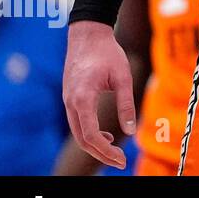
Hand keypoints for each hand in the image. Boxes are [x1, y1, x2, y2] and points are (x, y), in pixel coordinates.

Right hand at [62, 21, 135, 169]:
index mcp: (82, 98)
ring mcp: (68, 100)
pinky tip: (107, 135)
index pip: (90, 136)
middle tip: (119, 162)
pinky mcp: (70, 97)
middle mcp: (71, 102)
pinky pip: (77, 122)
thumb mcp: (123, 77)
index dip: (105, 152)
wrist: (87, 34)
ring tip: (114, 152)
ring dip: (94, 145)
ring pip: (78, 132)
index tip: (120, 160)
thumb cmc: (108, 53)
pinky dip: (90, 133)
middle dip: (100, 154)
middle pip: (82, 139)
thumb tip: (130, 131)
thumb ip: (126, 104)